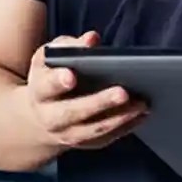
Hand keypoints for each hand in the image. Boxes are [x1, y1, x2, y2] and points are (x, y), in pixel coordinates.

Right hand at [23, 30, 147, 150]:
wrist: (41, 115)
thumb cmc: (51, 77)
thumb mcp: (52, 57)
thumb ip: (70, 46)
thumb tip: (91, 39)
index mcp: (40, 91)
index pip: (46, 86)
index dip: (57, 81)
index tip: (71, 76)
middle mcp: (50, 117)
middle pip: (72, 112)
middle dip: (98, 102)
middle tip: (122, 92)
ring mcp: (67, 133)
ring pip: (92, 130)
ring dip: (119, 118)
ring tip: (142, 103)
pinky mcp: (84, 143)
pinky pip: (106, 138)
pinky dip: (125, 127)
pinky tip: (142, 113)